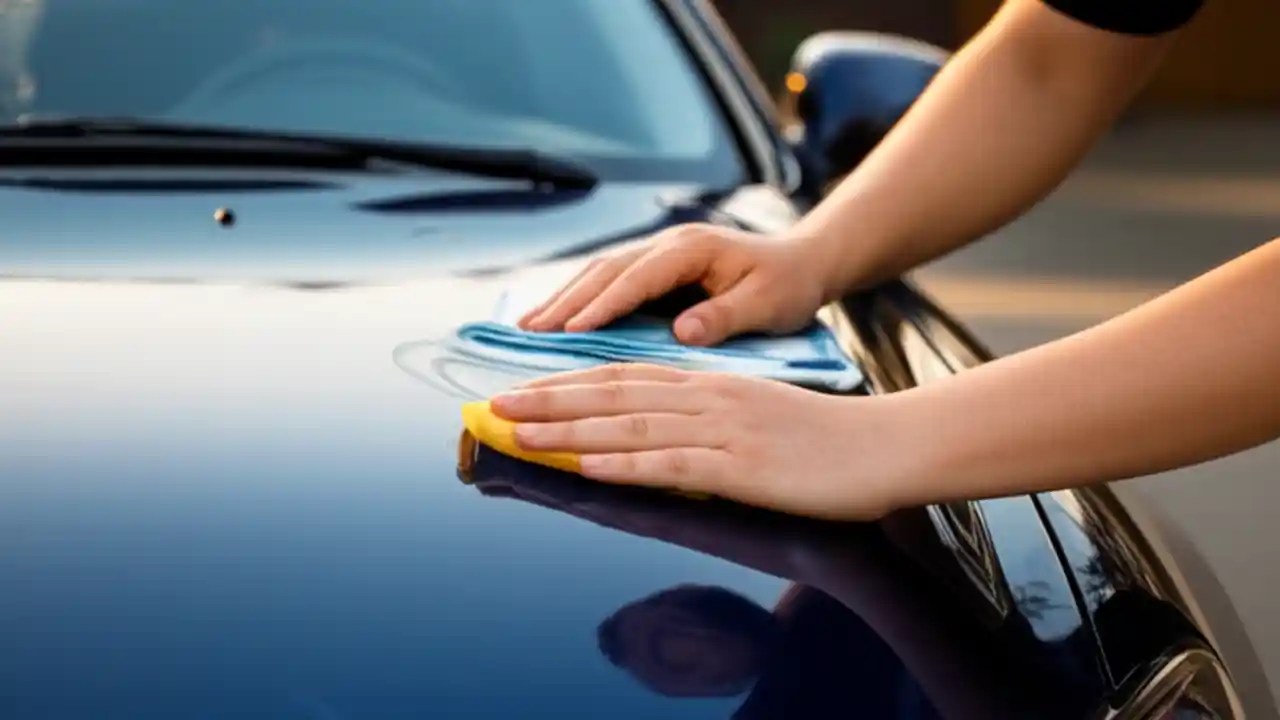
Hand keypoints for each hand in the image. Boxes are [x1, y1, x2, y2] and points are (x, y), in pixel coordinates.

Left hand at [490, 363, 904, 520]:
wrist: (886, 444)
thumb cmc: (826, 439)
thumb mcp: (758, 416)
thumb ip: (709, 421)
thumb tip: (661, 436)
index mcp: (711, 384)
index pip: (626, 377)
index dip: (571, 383)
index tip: (525, 388)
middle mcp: (708, 398)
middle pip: (615, 394)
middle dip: (550, 399)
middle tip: (494, 405)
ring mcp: (723, 431)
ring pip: (631, 426)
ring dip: (569, 430)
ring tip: (518, 432)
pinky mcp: (742, 467)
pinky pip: (672, 465)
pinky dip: (624, 466)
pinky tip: (587, 466)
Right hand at [518, 224, 832, 345]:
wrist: (802, 262)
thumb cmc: (788, 286)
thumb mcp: (768, 304)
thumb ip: (725, 317)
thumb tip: (681, 333)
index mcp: (692, 248)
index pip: (638, 277)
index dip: (603, 305)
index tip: (571, 331)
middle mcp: (668, 244)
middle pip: (606, 270)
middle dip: (566, 301)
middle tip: (528, 332)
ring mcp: (658, 252)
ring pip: (600, 272)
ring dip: (563, 298)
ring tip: (527, 327)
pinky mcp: (655, 268)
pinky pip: (609, 281)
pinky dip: (579, 299)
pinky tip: (554, 319)